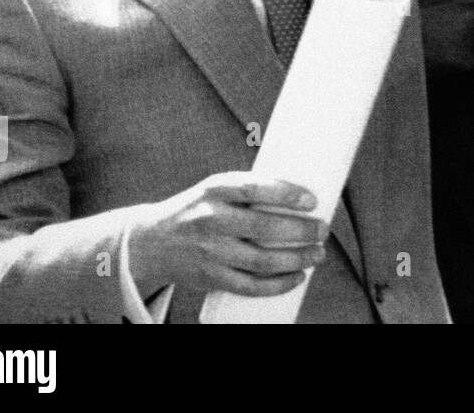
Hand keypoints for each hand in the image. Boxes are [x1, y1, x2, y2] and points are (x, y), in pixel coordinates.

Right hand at [127, 172, 325, 298]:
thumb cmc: (197, 209)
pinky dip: (278, 284)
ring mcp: (210, 251)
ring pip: (261, 260)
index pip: (254, 188)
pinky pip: (250, 286)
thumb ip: (250, 190)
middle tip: (323, 230)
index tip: (312, 200)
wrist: (150, 242)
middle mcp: (211, 219)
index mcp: (215, 189)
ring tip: (317, 254)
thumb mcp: (215, 188)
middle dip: (300, 231)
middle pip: (263, 228)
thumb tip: (301, 195)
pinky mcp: (210, 277)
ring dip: (297, 259)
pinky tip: (297, 277)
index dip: (286, 194)